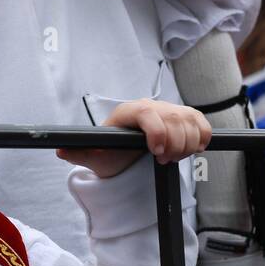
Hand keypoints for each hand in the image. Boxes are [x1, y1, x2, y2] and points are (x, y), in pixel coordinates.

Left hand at [56, 98, 210, 177]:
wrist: (129, 152)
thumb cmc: (112, 152)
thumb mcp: (96, 156)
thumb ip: (80, 153)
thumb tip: (61, 150)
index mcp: (130, 111)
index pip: (150, 114)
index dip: (158, 133)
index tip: (157, 153)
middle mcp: (153, 106)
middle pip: (175, 121)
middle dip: (173, 147)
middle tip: (161, 160)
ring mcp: (172, 109)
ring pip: (191, 125)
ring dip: (186, 147)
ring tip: (171, 157)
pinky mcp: (188, 117)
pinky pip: (203, 126)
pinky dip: (201, 140)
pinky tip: (189, 150)